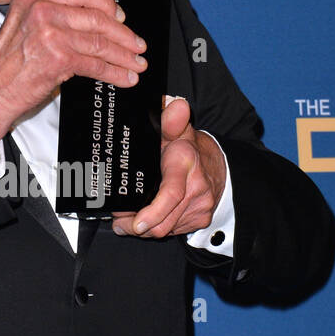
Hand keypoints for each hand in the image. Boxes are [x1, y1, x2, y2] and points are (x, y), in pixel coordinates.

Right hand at [0, 0, 146, 142]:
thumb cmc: (4, 63)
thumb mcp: (24, 24)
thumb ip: (54, 14)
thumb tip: (93, 21)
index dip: (108, 4)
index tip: (121, 17)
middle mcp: (42, 9)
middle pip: (97, 17)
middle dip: (123, 34)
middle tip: (136, 44)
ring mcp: (50, 32)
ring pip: (100, 41)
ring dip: (123, 55)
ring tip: (136, 64)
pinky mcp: (58, 57)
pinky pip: (95, 64)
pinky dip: (114, 72)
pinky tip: (123, 77)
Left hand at [112, 97, 225, 238]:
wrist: (216, 166)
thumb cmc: (188, 150)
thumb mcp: (177, 131)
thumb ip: (170, 120)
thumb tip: (175, 105)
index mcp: (184, 164)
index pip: (170, 194)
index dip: (152, 212)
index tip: (136, 222)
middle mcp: (195, 188)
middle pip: (162, 221)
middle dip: (135, 224)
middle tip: (118, 219)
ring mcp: (199, 206)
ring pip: (165, 229)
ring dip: (144, 228)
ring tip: (127, 221)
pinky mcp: (200, 219)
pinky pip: (173, 231)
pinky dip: (157, 227)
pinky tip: (148, 220)